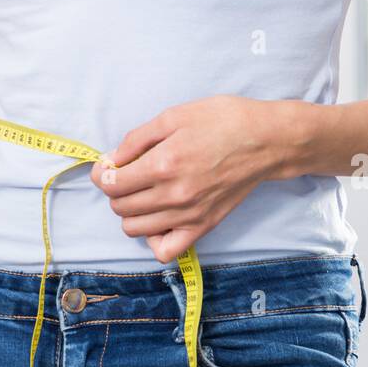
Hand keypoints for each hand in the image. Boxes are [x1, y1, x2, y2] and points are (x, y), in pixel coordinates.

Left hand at [89, 96, 312, 262]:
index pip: (112, 184)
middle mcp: (173, 195)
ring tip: (143, 194)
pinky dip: (155, 238)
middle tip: (129, 175)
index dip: (103, 174)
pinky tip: (160, 218)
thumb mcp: (174, 116)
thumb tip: (112, 159)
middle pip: (120, 207)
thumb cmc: (222, 120)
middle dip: (116, 190)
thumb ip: (137, 139)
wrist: (264, 140)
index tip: (109, 166)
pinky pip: (165, 250)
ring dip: (130, 212)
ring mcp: (188, 215)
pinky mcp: (203, 227)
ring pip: (134, 229)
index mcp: (163, 164)